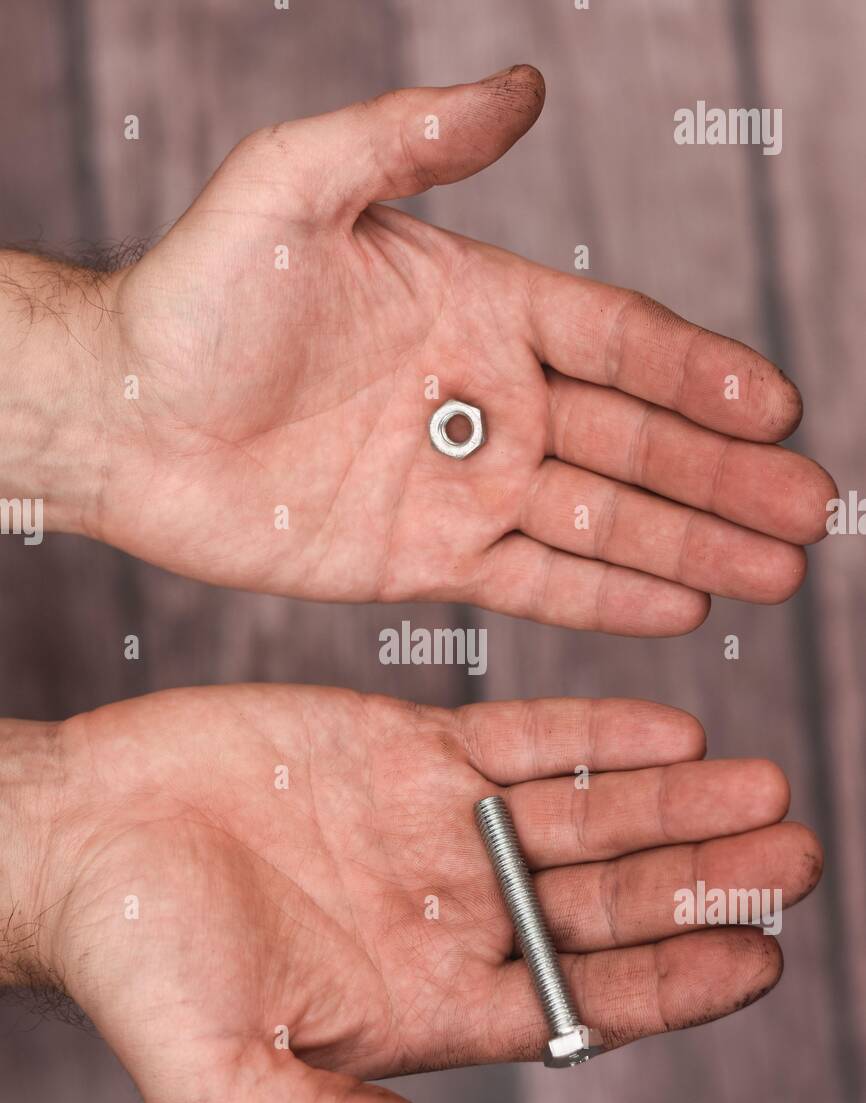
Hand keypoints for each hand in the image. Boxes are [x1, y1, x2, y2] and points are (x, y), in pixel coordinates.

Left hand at [2, 67, 834, 631]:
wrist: (115, 414)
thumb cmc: (193, 292)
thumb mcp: (296, 186)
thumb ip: (413, 139)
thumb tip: (529, 89)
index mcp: (476, 305)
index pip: (619, 341)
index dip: (700, 377)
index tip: (775, 410)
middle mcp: (485, 398)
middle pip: (633, 442)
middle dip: (724, 478)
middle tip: (811, 512)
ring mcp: (459, 483)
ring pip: (600, 520)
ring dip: (690, 544)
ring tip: (775, 570)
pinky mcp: (422, 557)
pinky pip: (532, 581)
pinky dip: (604, 599)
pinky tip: (676, 608)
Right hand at [7, 687, 820, 1102]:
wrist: (77, 839)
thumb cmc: (132, 967)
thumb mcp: (225, 1081)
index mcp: (426, 1001)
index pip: (583, 1001)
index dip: (677, 986)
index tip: (761, 959)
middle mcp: (449, 913)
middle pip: (606, 903)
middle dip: (702, 882)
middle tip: (795, 856)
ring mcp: (434, 826)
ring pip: (582, 815)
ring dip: (673, 803)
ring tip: (763, 789)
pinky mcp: (404, 748)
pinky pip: (519, 739)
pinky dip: (592, 735)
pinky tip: (669, 729)